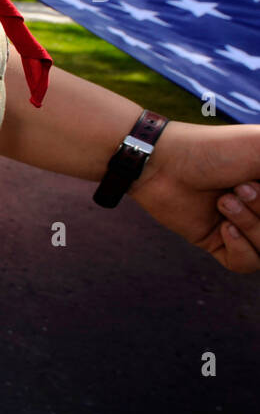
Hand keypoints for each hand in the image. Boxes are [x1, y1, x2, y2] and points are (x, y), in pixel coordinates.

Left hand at [130, 121, 259, 272]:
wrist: (163, 163)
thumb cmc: (217, 149)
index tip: (254, 187)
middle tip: (241, 187)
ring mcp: (247, 228)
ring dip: (252, 225)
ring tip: (225, 200)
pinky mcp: (222, 245)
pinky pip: (247, 265)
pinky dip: (239, 248)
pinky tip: (221, 227)